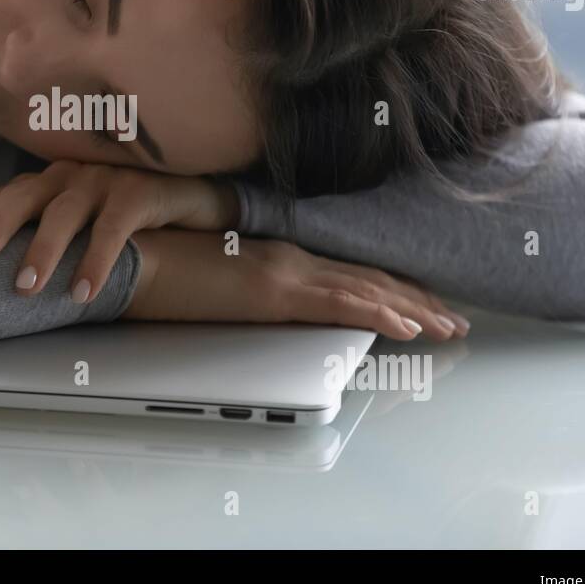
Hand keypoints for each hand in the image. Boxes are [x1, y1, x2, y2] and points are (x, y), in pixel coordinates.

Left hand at [0, 161, 238, 302]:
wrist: (192, 197)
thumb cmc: (128, 212)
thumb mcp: (84, 220)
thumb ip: (49, 232)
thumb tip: (2, 266)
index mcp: (52, 181)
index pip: (4, 193)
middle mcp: (71, 175)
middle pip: (24, 195)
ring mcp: (104, 180)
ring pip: (65, 214)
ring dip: (44, 251)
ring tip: (26, 288)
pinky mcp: (137, 193)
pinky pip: (112, 230)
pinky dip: (95, 262)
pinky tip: (82, 291)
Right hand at [124, 229, 467, 340]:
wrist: (132, 256)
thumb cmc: (160, 269)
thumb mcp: (213, 284)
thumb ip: (244, 294)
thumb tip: (261, 311)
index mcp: (276, 257)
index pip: (346, 274)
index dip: (388, 288)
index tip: (419, 302)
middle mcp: (290, 260)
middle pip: (367, 281)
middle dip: (416, 301)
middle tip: (452, 319)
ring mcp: (285, 273)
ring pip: (366, 292)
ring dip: (414, 310)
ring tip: (448, 327)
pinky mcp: (274, 292)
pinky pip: (340, 305)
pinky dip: (379, 314)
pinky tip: (409, 327)